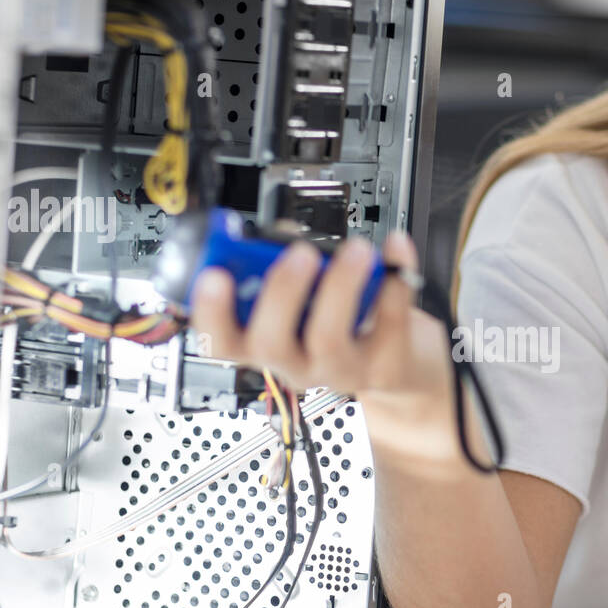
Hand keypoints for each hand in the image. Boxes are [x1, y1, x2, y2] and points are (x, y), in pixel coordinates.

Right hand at [189, 230, 463, 462]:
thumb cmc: (337, 323)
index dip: (211, 312)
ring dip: (340, 286)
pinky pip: (389, 325)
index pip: (220, 340)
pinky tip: (396, 250)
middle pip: (271, 342)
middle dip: (282, 292)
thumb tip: (281, 236)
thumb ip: (282, 266)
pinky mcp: (383, 367)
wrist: (395, 366)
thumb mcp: (301, 297)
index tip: (215, 274)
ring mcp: (339, 370)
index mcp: (261, 343)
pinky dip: (396, 282)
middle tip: (300, 253)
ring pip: (329, 339)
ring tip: (356, 251)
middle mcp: (294, 364)